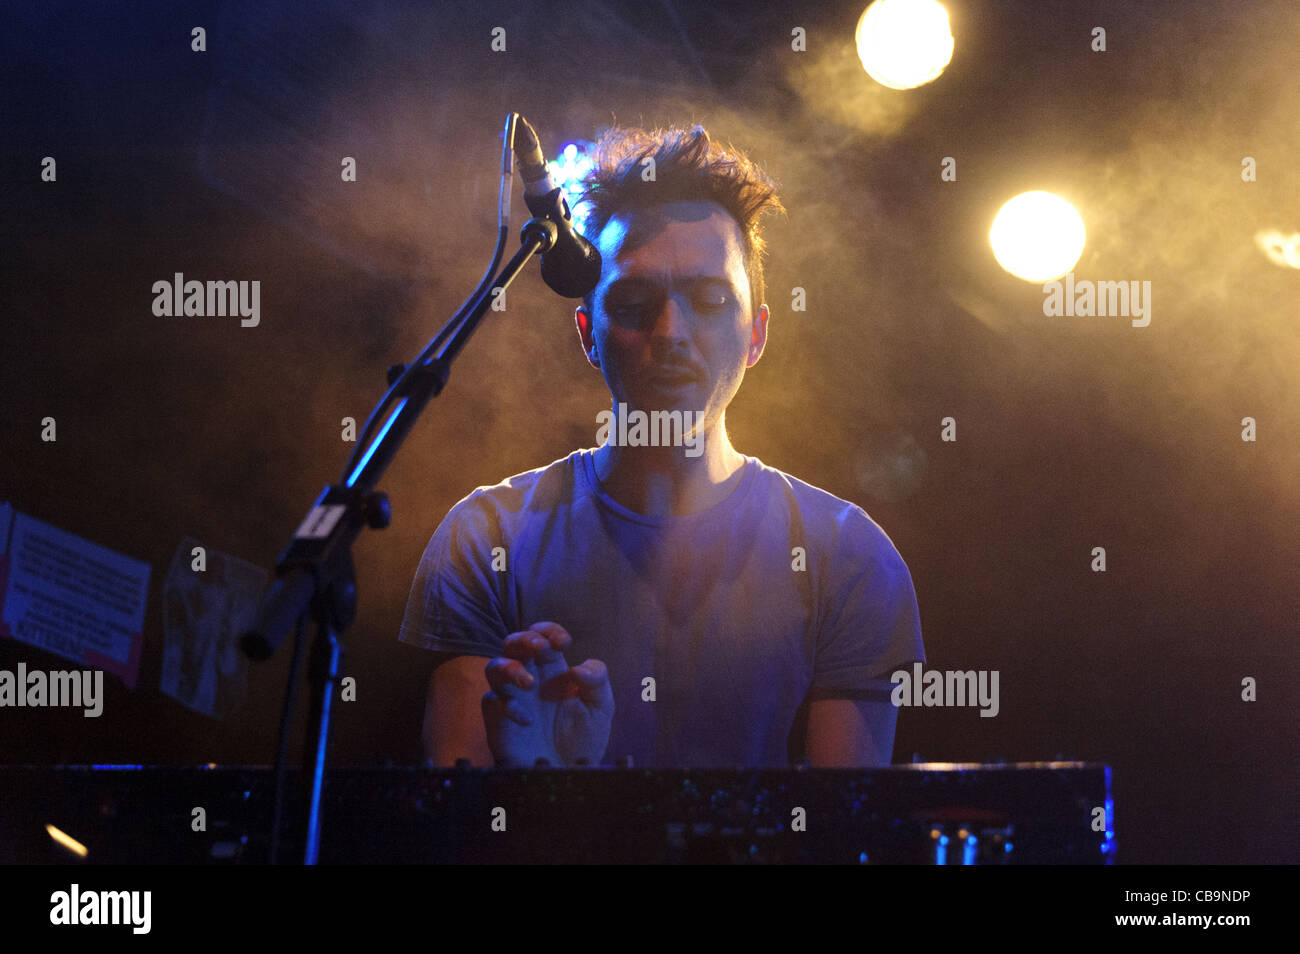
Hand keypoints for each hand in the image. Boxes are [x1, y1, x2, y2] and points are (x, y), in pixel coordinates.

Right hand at [481, 621, 613, 766]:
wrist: (570, 776)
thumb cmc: (582, 741)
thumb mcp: (601, 708)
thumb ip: (597, 681)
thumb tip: (577, 668)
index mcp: (553, 671)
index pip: (542, 637)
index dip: (549, 631)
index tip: (564, 642)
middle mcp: (530, 680)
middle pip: (513, 643)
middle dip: (525, 639)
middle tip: (541, 649)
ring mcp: (512, 699)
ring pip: (494, 667)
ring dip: (510, 668)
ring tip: (529, 684)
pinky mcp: (498, 721)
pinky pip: (491, 701)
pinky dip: (508, 706)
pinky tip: (527, 720)